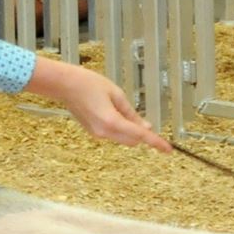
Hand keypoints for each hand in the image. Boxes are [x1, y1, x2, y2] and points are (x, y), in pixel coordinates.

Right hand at [27, 57, 170, 151]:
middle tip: (145, 119)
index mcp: (111, 121)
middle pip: (132, 140)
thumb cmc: (89, 84)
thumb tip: (146, 126)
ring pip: (123, 139)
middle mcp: (104, 132)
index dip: (156, 142)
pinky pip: (113, 134)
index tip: (167, 149)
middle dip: (142, 134)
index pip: (140, 135)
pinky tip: (114, 112)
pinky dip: (120, 128)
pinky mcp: (93, 132)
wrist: (65, 85)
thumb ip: (132, 113)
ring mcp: (97, 134)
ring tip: (122, 108)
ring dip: (130, 130)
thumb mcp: (117, 94)